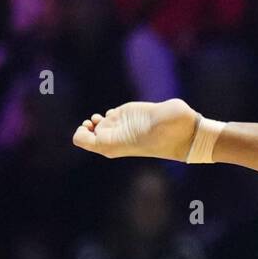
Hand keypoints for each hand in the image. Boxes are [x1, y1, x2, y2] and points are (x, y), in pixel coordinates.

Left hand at [72, 98, 198, 159]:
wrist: (176, 129)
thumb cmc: (149, 139)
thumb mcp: (115, 143)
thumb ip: (91, 141)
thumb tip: (82, 133)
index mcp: (109, 145)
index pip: (82, 139)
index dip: (81, 132)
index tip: (90, 127)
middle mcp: (113, 135)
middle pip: (88, 132)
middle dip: (87, 126)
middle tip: (93, 122)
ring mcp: (121, 124)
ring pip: (98, 123)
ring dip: (95, 120)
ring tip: (100, 118)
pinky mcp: (130, 113)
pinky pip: (110, 114)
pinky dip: (108, 113)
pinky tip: (115, 113)